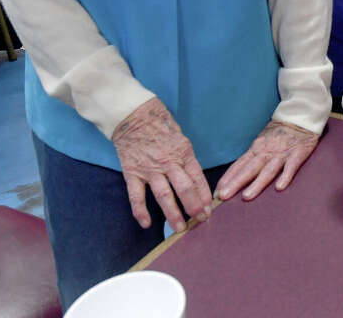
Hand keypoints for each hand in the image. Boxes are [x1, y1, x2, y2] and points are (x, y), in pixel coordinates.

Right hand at [111, 97, 211, 231]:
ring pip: (163, 195)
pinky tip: (147, 224)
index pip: (198, 178)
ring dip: (172, 214)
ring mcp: (149, 169)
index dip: (205, 195)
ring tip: (179, 229)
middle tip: (200, 221)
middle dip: (194, 207)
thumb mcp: (180, 137)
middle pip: (184, 189)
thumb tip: (194, 180)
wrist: (133, 114)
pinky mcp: (132, 172)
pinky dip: (140, 211)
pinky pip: (136, 196)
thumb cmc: (159, 123)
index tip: (209, 209)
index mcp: (183, 152)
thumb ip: (185, 158)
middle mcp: (168, 162)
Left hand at [214, 121, 318, 201]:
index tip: (216, 194)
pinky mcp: (297, 153)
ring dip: (257, 183)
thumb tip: (236, 177)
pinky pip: (291, 166)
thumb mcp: (262, 142)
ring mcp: (282, 153)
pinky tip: (279, 187)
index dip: (227, 179)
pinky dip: (285, 176)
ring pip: (268, 170)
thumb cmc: (279, 134)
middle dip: (235, 183)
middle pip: (249, 169)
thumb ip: (252, 159)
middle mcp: (266, 151)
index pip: (238, 165)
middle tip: (223, 197)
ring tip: (246, 197)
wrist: (300, 117)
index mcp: (256, 149)